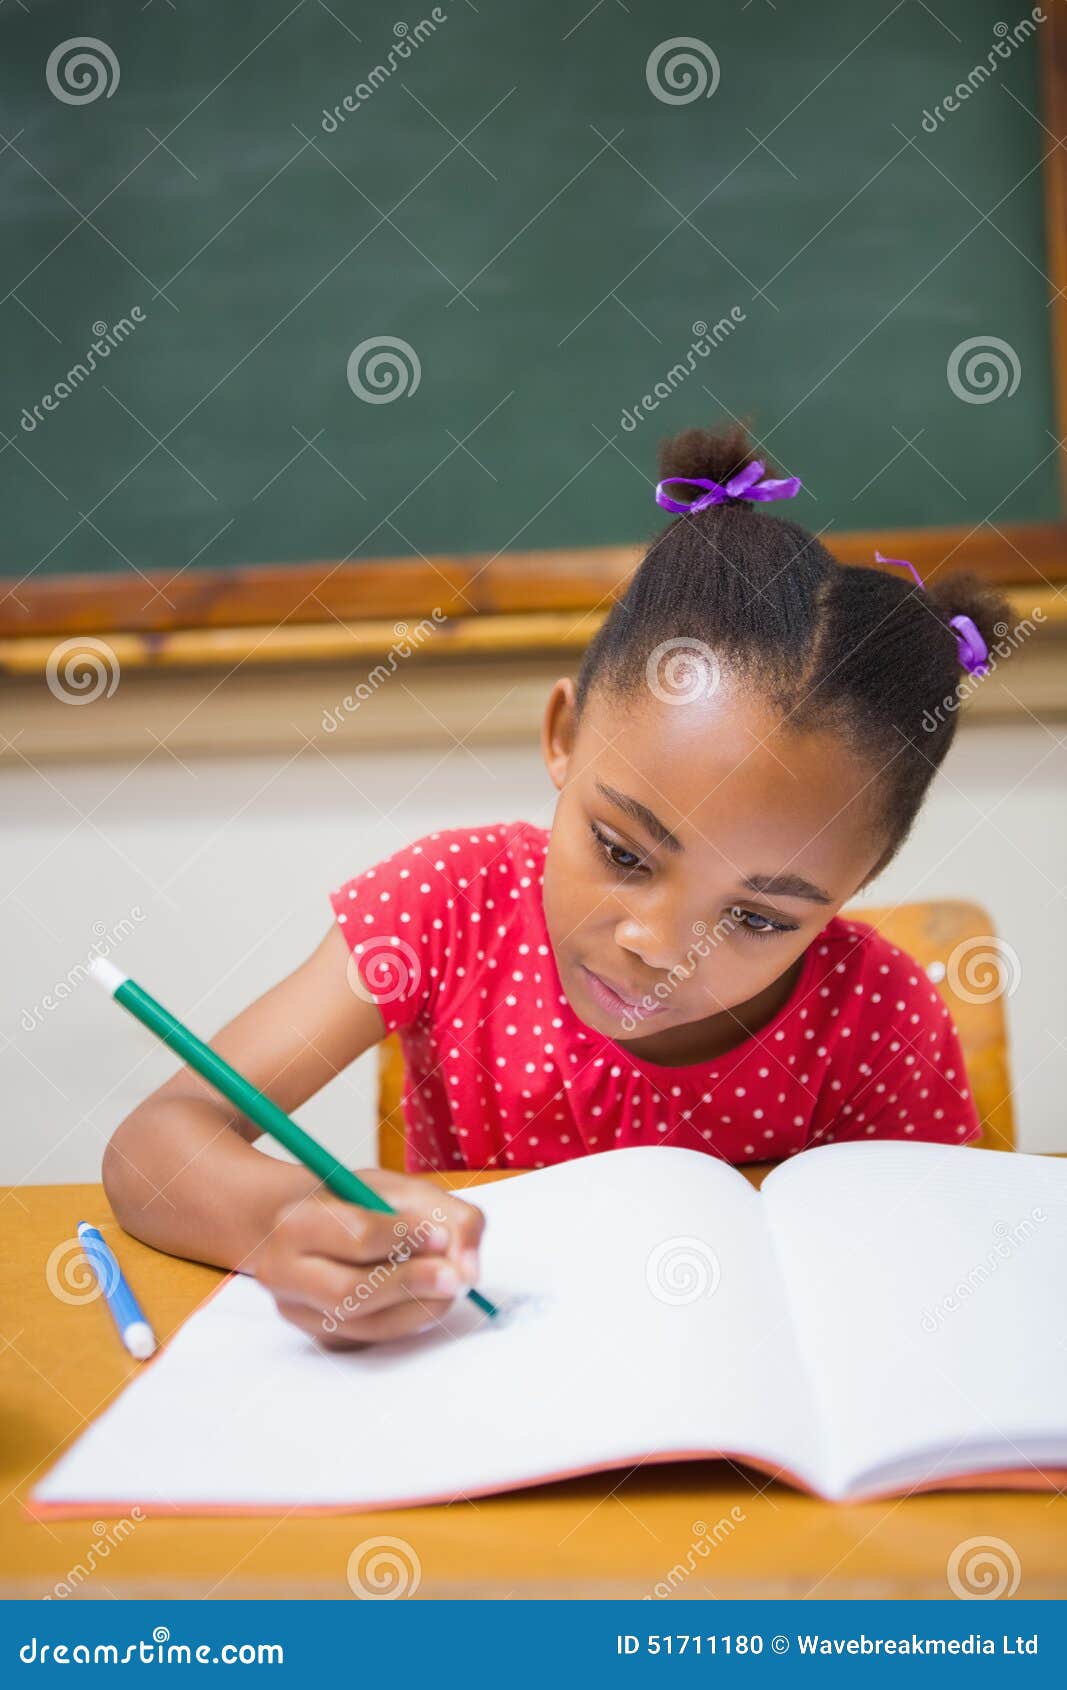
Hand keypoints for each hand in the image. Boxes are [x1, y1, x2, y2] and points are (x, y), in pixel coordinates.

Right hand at [246, 1169, 485, 1347]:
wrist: (313, 1225)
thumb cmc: (358, 1203)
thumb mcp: (402, 1189)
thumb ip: (448, 1215)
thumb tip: (469, 1269)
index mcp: (296, 1220)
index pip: (354, 1235)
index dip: (405, 1236)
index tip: (441, 1235)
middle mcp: (283, 1271)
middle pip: (349, 1292)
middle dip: (410, 1284)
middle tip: (453, 1276)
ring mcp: (298, 1311)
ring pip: (363, 1324)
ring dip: (417, 1308)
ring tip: (448, 1286)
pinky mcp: (320, 1336)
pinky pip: (370, 1339)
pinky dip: (407, 1321)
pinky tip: (424, 1299)